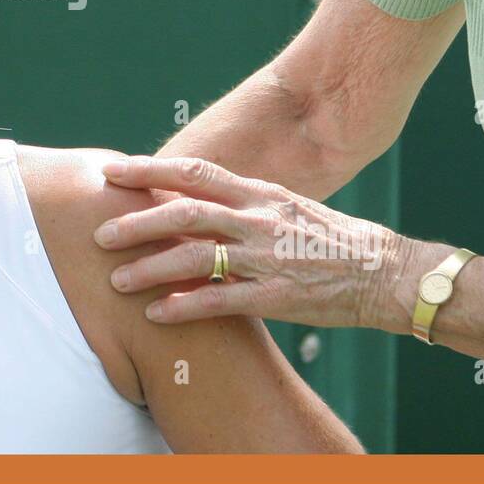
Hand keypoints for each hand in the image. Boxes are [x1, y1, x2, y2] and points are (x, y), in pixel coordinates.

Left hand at [94, 155, 413, 330]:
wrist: (383, 271)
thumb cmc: (330, 238)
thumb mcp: (284, 205)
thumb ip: (241, 202)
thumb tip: (193, 199)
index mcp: (259, 193)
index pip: (195, 172)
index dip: (149, 170)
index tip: (112, 172)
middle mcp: (257, 219)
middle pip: (184, 212)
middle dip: (137, 222)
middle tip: (100, 233)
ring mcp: (266, 257)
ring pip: (194, 256)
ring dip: (150, 268)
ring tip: (116, 281)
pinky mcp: (276, 296)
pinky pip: (220, 300)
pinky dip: (184, 306)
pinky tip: (157, 313)